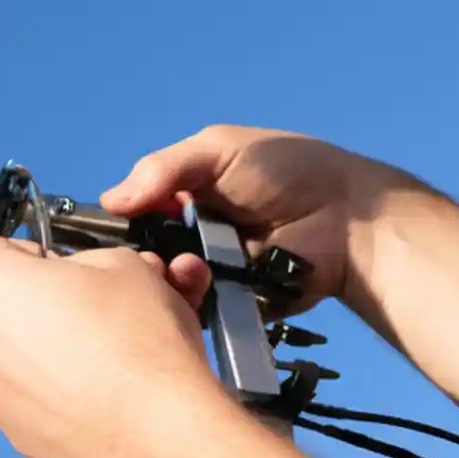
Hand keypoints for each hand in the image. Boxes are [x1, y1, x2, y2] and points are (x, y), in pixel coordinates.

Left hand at [0, 235, 219, 457]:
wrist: (159, 436)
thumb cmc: (141, 342)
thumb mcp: (127, 264)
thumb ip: (90, 261)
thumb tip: (89, 276)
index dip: (27, 252)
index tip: (62, 267)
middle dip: (32, 301)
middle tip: (85, 310)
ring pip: (8, 353)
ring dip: (43, 348)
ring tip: (101, 358)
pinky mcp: (13, 434)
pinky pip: (25, 396)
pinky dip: (52, 391)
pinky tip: (98, 396)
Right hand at [100, 124, 406, 316]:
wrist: (348, 217)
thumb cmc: (290, 171)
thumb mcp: (218, 149)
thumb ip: (163, 168)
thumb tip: (110, 201)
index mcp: (185, 195)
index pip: (135, 212)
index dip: (122, 221)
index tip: (115, 227)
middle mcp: (192, 235)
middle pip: (146, 253)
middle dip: (143, 253)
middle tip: (152, 249)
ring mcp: (211, 271)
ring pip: (168, 283)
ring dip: (171, 274)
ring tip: (188, 264)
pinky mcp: (231, 303)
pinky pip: (200, 308)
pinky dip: (195, 298)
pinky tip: (200, 284)